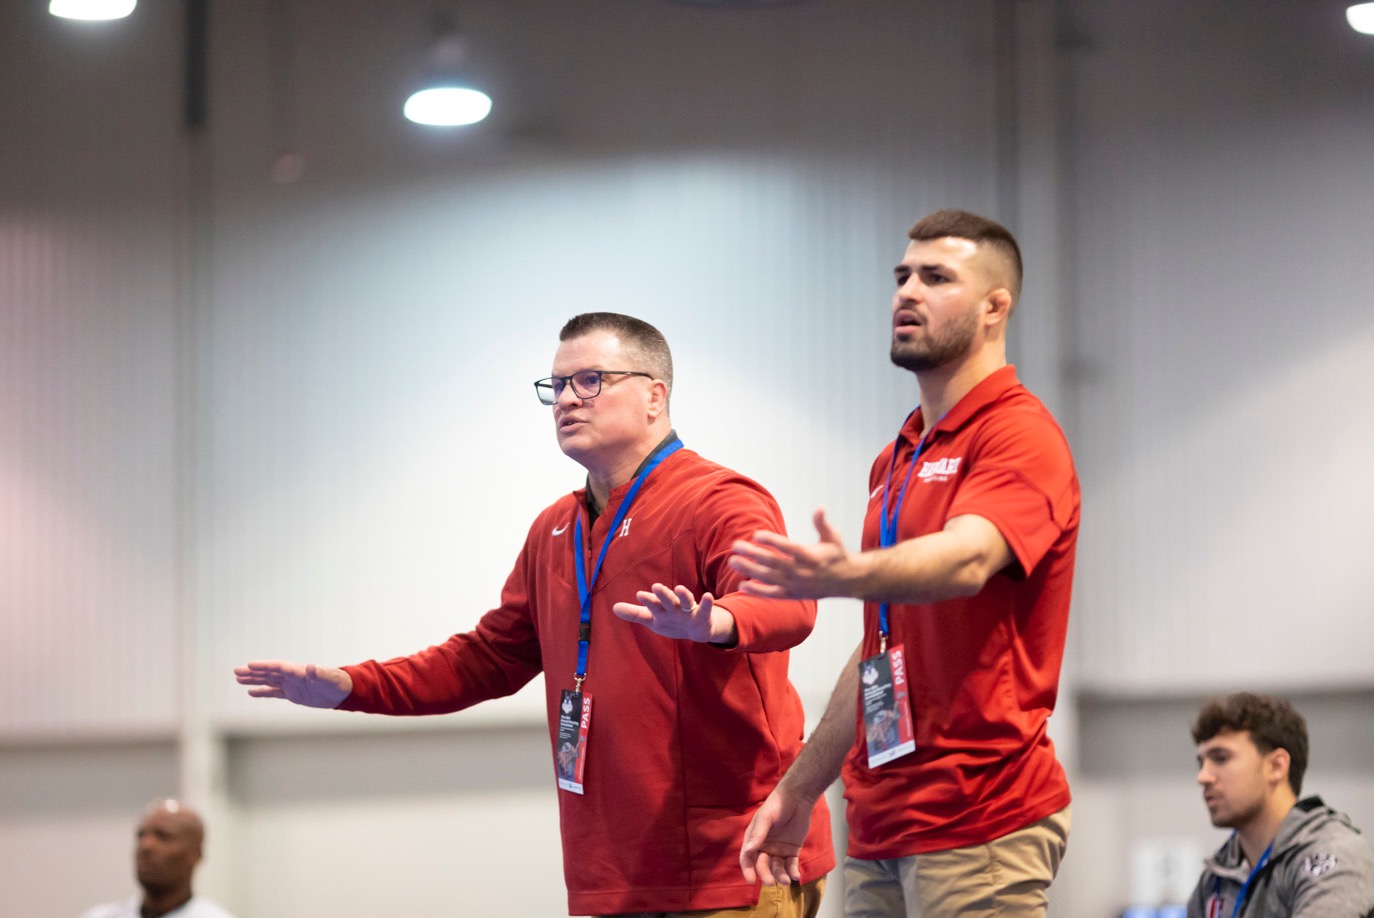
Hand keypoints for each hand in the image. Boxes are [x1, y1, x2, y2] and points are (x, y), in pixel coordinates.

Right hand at [233, 660, 351, 708]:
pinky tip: (251, 692)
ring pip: (268, 681)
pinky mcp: (293, 694)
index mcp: (298, 671)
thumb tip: (309, 667)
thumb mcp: (328, 678)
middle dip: (252, 672)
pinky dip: (263, 692)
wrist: (343, 692)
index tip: (249, 665)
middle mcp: (292, 676)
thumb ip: (317, 673)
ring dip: (254, 680)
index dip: (264, 665)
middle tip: (236, 671)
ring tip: (238, 679)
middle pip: (268, 672)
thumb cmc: (337, 682)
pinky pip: (274, 692)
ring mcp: (291, 685)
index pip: (277, 666)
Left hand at [612, 584, 736, 644]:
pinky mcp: (702, 615)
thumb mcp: (652, 619)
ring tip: (679, 588)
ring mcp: (688, 610)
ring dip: (683, 595)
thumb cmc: (671, 621)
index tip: (640, 595)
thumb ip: (635, 614)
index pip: (653, 604)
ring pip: (686, 602)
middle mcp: (674, 607)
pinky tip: (708, 596)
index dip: (648, 600)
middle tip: (656, 586)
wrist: (696, 630)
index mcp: (662, 608)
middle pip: (668, 600)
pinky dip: (706, 603)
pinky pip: (704, 609)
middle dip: (663, 594)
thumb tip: (614, 607)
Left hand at [729, 508, 857, 599]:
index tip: (756, 534)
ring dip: (750, 570)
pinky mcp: (793, 594)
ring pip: (770, 578)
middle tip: (736, 546)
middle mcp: (803, 573)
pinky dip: (757, 591)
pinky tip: (741, 586)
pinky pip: (773, 594)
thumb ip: (822, 523)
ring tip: (732, 561)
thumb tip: (820, 507)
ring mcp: (797, 585)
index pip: (789, 548)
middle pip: (774, 563)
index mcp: (812, 557)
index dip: (772, 541)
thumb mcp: (833, 537)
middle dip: (753, 554)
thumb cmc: (836, 555)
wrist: (847, 581)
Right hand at [740, 783, 816, 886]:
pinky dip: (793, 872)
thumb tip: (749, 850)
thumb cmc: (777, 805)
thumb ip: (758, 834)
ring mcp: (779, 850)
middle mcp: (765, 847)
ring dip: (780, 876)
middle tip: (770, 883)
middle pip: (762, 865)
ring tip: (786, 881)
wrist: (798, 798)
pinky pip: (791, 865)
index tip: (751, 880)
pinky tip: (795, 876)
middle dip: (765, 875)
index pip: (747, 858)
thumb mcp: (765, 818)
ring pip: (777, 868)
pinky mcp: (792, 851)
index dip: (748, 870)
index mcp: (754, 839)